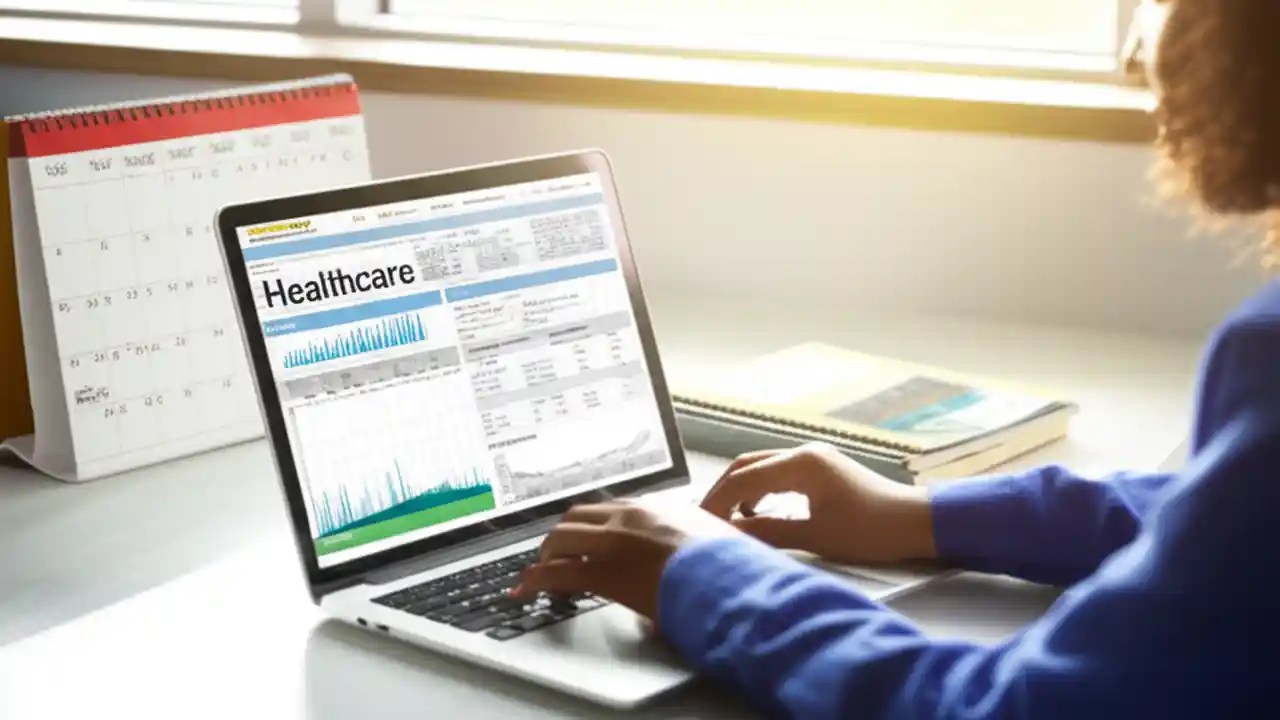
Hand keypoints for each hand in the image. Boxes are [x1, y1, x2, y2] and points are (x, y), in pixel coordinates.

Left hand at [512, 501, 743, 621]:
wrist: (735, 583)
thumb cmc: (733, 568)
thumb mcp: (716, 543)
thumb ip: (695, 544)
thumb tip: (691, 561)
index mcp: (658, 508)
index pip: (610, 509)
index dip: (591, 525)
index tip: (585, 536)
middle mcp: (632, 517)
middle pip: (578, 517)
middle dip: (561, 536)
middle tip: (555, 554)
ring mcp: (616, 542)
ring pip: (563, 538)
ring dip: (547, 554)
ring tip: (539, 572)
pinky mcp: (607, 574)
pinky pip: (560, 573)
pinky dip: (536, 581)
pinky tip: (526, 590)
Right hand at [701, 442, 936, 565]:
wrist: (915, 523)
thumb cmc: (870, 530)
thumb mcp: (815, 535)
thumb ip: (768, 532)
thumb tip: (729, 535)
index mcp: (802, 463)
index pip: (743, 479)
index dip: (717, 502)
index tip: (700, 526)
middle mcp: (804, 452)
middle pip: (747, 465)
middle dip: (723, 491)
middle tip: (704, 520)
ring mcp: (813, 458)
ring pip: (761, 467)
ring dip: (741, 491)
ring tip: (726, 520)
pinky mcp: (821, 468)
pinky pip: (778, 472)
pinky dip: (760, 490)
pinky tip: (757, 513)